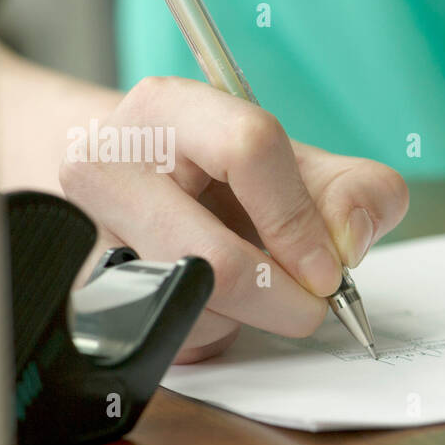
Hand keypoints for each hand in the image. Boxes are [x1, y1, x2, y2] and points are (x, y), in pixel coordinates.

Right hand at [58, 76, 408, 362]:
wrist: (144, 186)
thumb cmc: (226, 176)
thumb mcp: (300, 166)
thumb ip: (356, 191)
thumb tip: (350, 239)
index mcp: (169, 108)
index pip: (248, 151)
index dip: (300, 221)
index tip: (329, 267)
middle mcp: (109, 163)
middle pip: (214, 259)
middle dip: (283, 297)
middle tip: (310, 302)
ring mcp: (89, 232)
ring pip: (196, 306)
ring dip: (249, 314)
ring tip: (254, 283)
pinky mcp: (87, 292)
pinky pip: (173, 337)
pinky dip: (216, 330)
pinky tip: (218, 299)